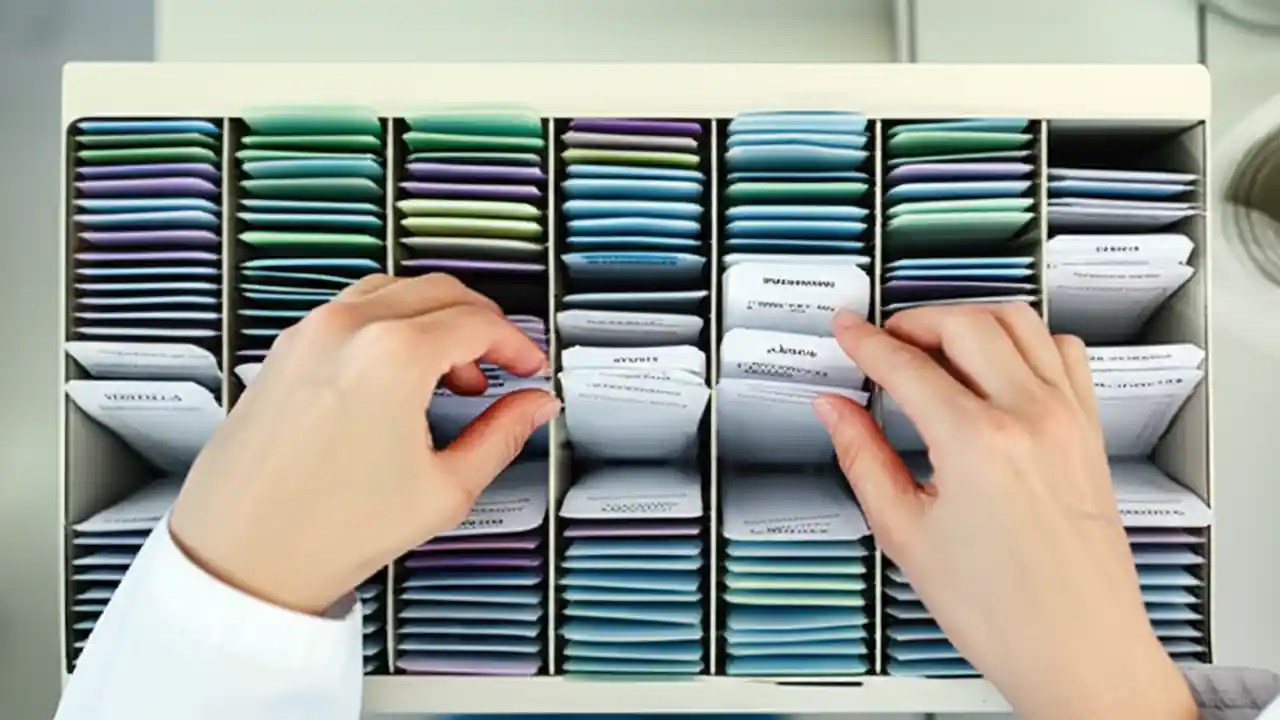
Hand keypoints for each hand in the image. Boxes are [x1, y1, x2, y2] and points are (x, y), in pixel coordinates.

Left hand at [169, 274, 558, 614]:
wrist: (242, 557)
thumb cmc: (325, 531)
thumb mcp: (444, 489)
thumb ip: (501, 435)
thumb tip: (531, 407)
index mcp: (392, 355)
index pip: (478, 322)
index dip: (516, 343)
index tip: (528, 365)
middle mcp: (347, 329)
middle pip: (439, 292)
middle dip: (481, 324)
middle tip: (502, 364)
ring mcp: (309, 334)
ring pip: (394, 291)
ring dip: (435, 319)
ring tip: (453, 374)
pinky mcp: (284, 350)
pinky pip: (352, 311)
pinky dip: (391, 325)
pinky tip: (401, 375)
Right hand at [814, 304, 1193, 719]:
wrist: (1080, 651)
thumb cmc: (1004, 613)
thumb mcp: (906, 535)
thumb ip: (863, 458)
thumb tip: (836, 412)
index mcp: (977, 442)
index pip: (907, 364)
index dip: (866, 341)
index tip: (848, 331)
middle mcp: (1030, 417)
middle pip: (964, 323)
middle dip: (914, 321)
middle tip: (884, 340)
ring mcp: (1068, 419)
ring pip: (1018, 321)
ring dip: (969, 318)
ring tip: (936, 343)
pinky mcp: (1090, 431)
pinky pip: (1064, 352)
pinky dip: (1026, 339)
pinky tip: (999, 362)